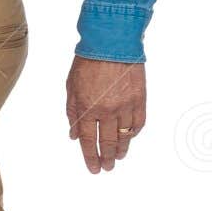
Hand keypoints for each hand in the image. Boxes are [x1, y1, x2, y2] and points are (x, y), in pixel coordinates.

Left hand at [65, 56, 145, 173]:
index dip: (90, 157)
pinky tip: (130, 138)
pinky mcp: (140, 99)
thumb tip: (74, 135)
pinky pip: (139, 123)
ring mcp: (125, 105)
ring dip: (122, 150)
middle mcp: (106, 111)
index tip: (93, 168)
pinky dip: (134, 133)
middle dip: (106, 158)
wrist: (111, 42)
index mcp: (87, 108)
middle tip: (107, 167)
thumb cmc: (88, 61)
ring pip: (125, 136)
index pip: (88, 140)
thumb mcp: (71, 87)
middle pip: (108, 142)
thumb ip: (73, 113)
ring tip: (119, 157)